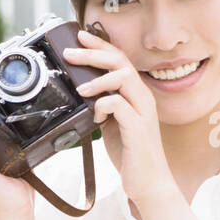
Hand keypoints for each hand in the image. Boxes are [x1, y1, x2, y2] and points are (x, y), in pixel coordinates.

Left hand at [63, 29, 176, 206]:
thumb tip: (82, 91)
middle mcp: (142, 98)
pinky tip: (95, 116)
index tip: (80, 36)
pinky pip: (120, 105)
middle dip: (93, 53)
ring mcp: (143, 112)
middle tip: (70, 53)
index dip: (100, 45)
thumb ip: (103, 105)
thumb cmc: (131, 153)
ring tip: (80, 89)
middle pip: (120, 62)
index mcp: (136, 94)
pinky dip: (103, 105)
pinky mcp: (138, 128)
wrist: (149, 183)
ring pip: (123, 78)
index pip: (120, 60)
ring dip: (97, 80)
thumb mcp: (112, 123)